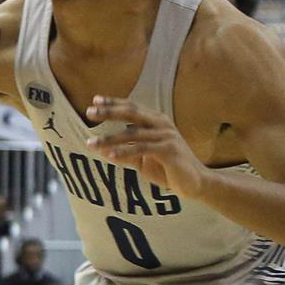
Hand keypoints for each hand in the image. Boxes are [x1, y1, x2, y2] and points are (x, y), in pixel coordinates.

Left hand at [85, 97, 207, 197]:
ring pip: (133, 134)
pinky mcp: (169, 150)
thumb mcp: (142, 160)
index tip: (95, 100)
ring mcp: (167, 136)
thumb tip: (103, 151)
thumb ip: (126, 153)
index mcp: (156, 121)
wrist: (195, 183)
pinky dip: (125, 152)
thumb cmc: (168, 168)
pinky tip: (110, 155)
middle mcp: (162, 124)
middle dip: (109, 111)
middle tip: (89, 111)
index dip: (113, 103)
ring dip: (109, 139)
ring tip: (90, 144)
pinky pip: (142, 149)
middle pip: (132, 113)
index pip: (132, 108)